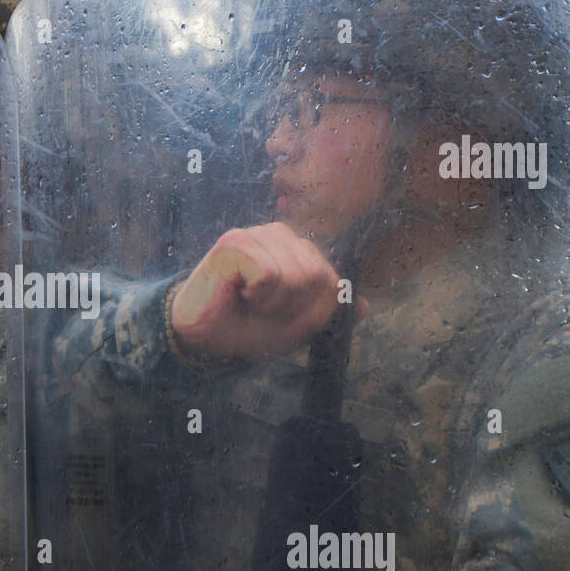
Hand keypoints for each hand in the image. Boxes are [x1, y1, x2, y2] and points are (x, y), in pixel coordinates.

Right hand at [170, 222, 367, 359]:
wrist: (203, 336)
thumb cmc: (247, 325)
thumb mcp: (298, 324)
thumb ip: (330, 311)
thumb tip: (366, 308)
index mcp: (295, 247)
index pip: (331, 279)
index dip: (311, 309)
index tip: (281, 313)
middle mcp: (278, 234)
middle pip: (317, 276)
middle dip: (293, 306)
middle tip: (263, 308)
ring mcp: (256, 234)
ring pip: (295, 276)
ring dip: (273, 304)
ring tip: (250, 301)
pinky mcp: (235, 243)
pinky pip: (269, 275)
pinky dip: (257, 296)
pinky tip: (238, 293)